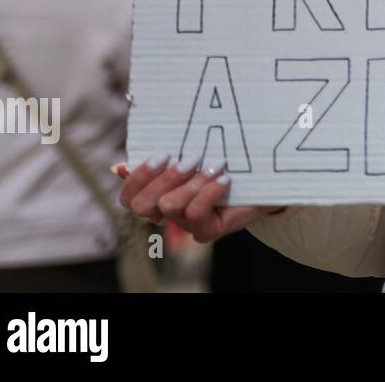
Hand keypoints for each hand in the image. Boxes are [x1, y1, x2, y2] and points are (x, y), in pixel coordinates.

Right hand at [115, 157, 284, 243]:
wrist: (266, 178)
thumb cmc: (227, 162)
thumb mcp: (194, 153)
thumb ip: (161, 159)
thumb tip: (118, 167)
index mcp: (158, 194)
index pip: (128, 197)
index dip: (138, 177)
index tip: (163, 154)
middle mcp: (167, 213)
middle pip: (142, 205)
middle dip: (164, 178)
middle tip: (190, 159)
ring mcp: (186, 224)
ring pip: (169, 206)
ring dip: (193, 183)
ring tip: (215, 167)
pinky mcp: (207, 231)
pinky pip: (195, 214)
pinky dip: (209, 192)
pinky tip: (224, 180)